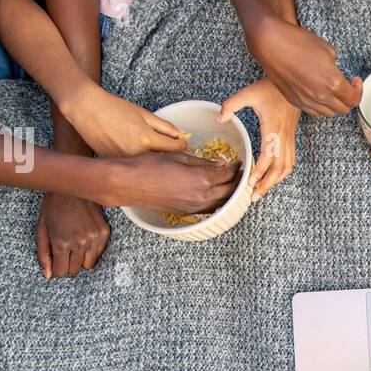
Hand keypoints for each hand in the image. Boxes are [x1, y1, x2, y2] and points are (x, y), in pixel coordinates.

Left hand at [35, 193, 110, 278]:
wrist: (72, 187)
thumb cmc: (53, 207)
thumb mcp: (42, 229)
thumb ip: (43, 254)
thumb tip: (48, 276)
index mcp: (61, 243)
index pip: (61, 272)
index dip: (57, 266)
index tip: (56, 258)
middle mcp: (79, 243)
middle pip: (75, 270)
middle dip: (68, 262)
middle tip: (65, 248)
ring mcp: (94, 238)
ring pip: (88, 265)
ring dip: (81, 258)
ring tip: (75, 244)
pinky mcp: (104, 233)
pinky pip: (99, 253)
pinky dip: (91, 250)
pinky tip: (85, 237)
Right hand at [61, 82, 187, 157]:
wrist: (86, 109)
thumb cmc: (114, 108)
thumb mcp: (143, 114)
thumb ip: (164, 127)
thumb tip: (181, 136)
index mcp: (146, 139)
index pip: (174, 149)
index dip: (182, 146)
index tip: (183, 143)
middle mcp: (136, 154)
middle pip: (164, 162)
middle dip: (171, 157)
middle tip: (173, 152)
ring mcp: (124, 162)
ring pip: (148, 168)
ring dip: (156, 164)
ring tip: (156, 155)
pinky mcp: (114, 164)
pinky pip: (133, 167)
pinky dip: (139, 164)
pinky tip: (138, 157)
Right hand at [104, 151, 242, 213]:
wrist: (129, 184)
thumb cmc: (150, 165)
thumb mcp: (179, 157)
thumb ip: (202, 163)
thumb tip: (220, 164)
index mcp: (201, 179)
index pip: (228, 174)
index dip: (236, 167)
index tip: (238, 161)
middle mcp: (201, 197)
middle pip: (230, 191)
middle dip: (238, 182)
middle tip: (242, 173)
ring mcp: (194, 207)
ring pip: (222, 203)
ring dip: (230, 194)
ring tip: (234, 185)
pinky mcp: (186, 213)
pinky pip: (210, 209)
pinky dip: (218, 202)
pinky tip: (218, 195)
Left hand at [218, 78, 298, 199]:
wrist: (294, 82)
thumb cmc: (269, 87)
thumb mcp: (248, 93)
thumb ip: (232, 105)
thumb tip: (219, 119)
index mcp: (273, 129)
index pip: (268, 156)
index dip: (259, 172)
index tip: (250, 183)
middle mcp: (284, 137)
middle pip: (280, 168)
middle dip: (267, 184)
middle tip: (254, 197)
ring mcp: (290, 138)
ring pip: (287, 167)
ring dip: (276, 181)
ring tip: (262, 190)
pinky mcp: (291, 137)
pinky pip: (290, 160)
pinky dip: (283, 172)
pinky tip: (273, 177)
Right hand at [246, 16, 362, 116]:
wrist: (271, 44)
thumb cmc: (298, 42)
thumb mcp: (327, 49)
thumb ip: (336, 67)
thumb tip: (334, 72)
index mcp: (333, 82)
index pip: (353, 98)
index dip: (358, 90)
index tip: (355, 81)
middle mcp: (321, 96)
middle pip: (343, 109)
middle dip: (349, 99)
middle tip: (347, 87)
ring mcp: (306, 101)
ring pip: (328, 113)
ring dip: (335, 104)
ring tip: (332, 91)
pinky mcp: (294, 101)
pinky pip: (313, 111)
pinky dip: (320, 106)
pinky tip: (319, 94)